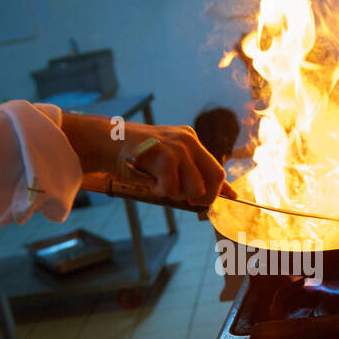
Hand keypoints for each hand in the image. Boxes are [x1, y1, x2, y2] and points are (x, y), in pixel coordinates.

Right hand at [117, 125, 237, 207]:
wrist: (106, 143)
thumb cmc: (135, 158)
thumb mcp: (168, 162)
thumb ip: (191, 173)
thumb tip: (224, 192)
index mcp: (190, 140)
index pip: (216, 168)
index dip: (220, 189)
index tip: (231, 198)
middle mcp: (188, 140)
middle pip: (215, 177)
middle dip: (203, 197)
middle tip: (186, 199)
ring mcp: (177, 147)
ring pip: (194, 188)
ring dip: (176, 194)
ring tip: (159, 183)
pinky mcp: (164, 156)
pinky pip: (172, 189)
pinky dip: (160, 191)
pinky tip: (149, 180)